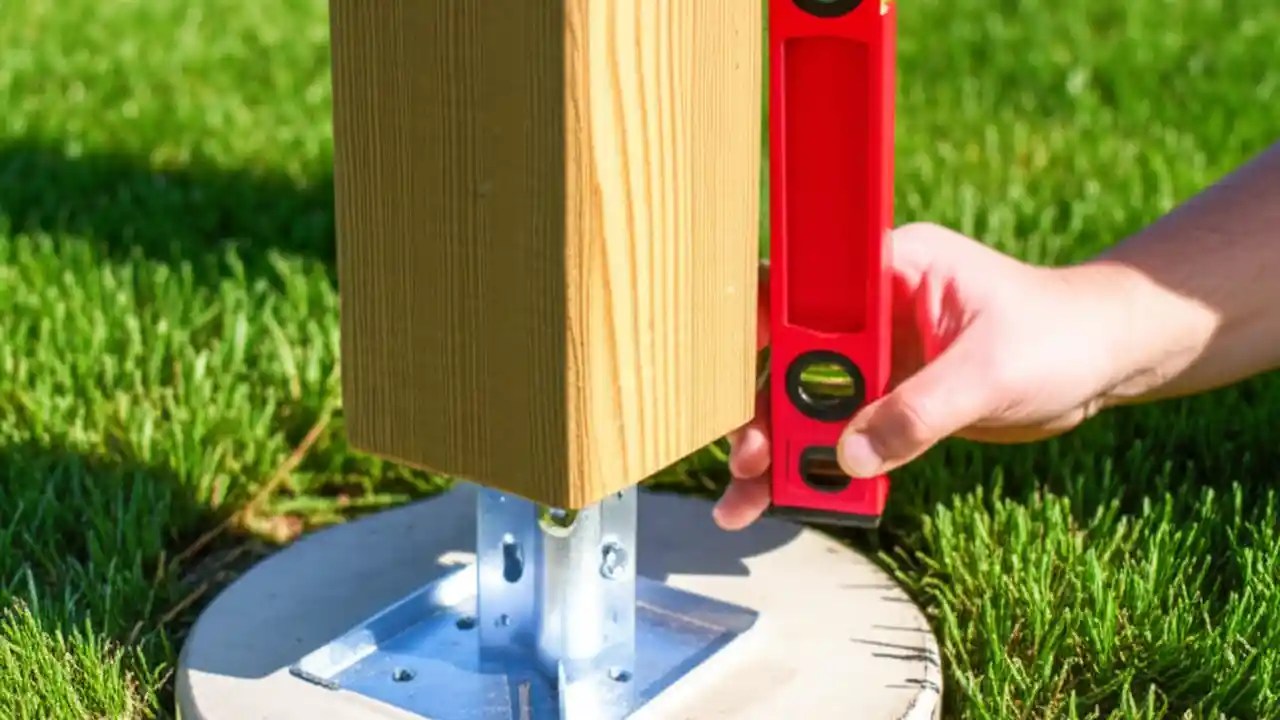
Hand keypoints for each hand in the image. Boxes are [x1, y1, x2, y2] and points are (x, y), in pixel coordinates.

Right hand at [714, 222, 1149, 529]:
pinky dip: (818, 466)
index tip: (728, 376)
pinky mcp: (891, 396)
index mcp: (889, 269)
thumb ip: (918, 411)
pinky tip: (791, 501)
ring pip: (809, 403)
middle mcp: (871, 310)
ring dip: (779, 451)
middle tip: (745, 462)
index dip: (761, 331)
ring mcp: (878, 355)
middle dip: (763, 412)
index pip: (804, 291)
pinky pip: (842, 433)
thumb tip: (847, 457)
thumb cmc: (1060, 335)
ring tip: (744, 504)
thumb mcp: (990, 371)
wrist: (1103, 359)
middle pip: (794, 359)